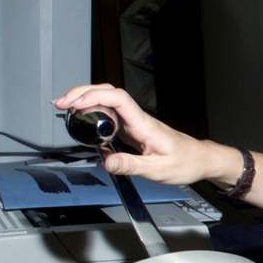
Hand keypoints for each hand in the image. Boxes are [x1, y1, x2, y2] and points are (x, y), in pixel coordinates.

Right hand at [53, 84, 223, 184]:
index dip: (93, 96)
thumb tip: (107, 161)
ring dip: (86, 100)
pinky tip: (84, 120)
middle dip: (82, 93)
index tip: (74, 104)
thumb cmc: (186, 162)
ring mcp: (136, 123)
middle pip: (108, 93)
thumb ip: (131, 165)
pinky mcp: (134, 130)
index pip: (117, 98)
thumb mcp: (158, 170)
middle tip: (61, 103)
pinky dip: (94, 113)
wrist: (201, 160)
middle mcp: (139, 119)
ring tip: (67, 109)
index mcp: (144, 124)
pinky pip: (111, 115)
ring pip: (108, 101)